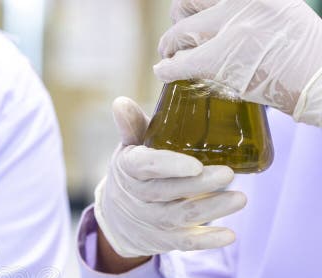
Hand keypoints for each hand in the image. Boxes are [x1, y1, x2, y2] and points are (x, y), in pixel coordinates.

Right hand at [94, 97, 246, 258]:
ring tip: (240, 198)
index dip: (169, 166)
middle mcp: (137, 197)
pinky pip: (184, 243)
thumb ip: (133, 127)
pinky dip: (206, 241)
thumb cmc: (134, 172)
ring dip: (211, 210)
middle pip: (166, 193)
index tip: (195, 164)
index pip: (146, 167)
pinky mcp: (163, 240)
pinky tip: (229, 236)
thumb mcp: (130, 148)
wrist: (118, 218)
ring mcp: (150, 220)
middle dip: (199, 185)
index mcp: (129, 168)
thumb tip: (121, 102)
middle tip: (229, 174)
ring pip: (180, 217)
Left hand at [155, 0, 321, 123]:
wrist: (320, 77)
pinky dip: (168, 68)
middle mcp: (242, 2)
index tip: (189, 12)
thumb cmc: (304, 52)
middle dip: (177, 21)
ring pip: (181, 33)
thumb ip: (250, 9)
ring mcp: (231, 29)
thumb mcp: (281, 10)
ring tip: (169, 56)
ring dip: (170, 46)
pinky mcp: (221, 58)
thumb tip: (220, 14)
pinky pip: (181, 62)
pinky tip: (164, 71)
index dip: (192, 4)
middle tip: (175, 38)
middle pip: (187, 3)